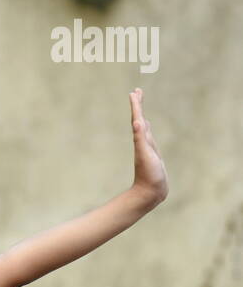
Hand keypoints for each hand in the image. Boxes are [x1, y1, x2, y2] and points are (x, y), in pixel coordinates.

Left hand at [129, 87, 167, 206]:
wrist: (149, 194)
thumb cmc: (148, 175)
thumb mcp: (145, 154)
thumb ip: (141, 138)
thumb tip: (138, 122)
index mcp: (140, 140)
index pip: (137, 118)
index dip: (136, 105)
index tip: (134, 92)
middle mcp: (143, 142)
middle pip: (139, 119)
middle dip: (138, 105)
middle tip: (137, 92)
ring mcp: (147, 149)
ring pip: (144, 128)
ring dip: (141, 115)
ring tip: (140, 106)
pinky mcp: (153, 155)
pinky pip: (149, 138)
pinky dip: (147, 130)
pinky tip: (147, 128)